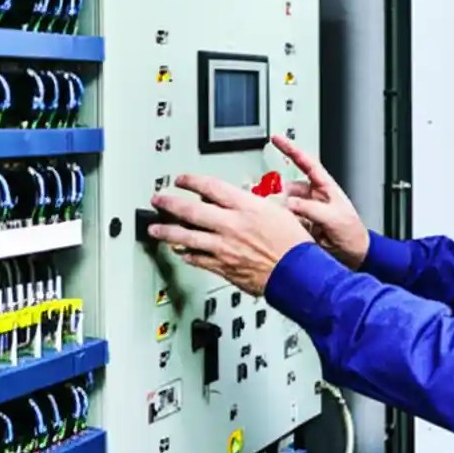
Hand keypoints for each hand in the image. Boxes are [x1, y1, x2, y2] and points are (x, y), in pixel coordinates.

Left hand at [148, 174, 313, 295]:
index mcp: (245, 206)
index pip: (210, 187)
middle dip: (169, 203)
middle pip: (190, 209)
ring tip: (155, 229)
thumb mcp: (278, 211)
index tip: (181, 179)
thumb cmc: (294, 244)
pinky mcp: (223, 267)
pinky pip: (197, 260)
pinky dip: (186, 255)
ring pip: (186, 237)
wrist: (298, 273)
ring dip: (167, 232)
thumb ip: (255, 204)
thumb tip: (243, 197)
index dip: (191, 180)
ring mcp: (224, 247)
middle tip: (158, 199)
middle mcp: (231, 225)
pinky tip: (180, 252)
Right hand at [271, 134, 369, 269]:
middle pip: (289, 186)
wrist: (355, 256)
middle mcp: (314, 196)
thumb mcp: (333, 217)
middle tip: (268, 198)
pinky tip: (278, 226)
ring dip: (278, 208)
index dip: (290, 149)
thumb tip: (288, 203)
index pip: (306, 162)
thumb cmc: (352, 234)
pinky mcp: (301, 225)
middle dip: (278, 191)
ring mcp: (307, 210)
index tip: (277, 138)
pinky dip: (279, 220)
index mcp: (325, 187)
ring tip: (275, 216)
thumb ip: (310, 208)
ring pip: (284, 203)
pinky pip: (285, 218)